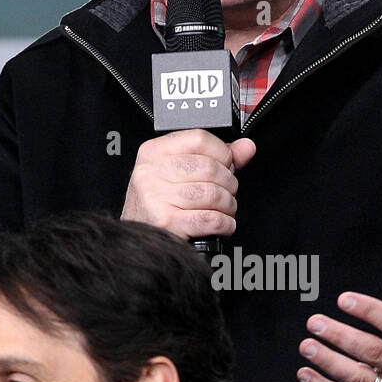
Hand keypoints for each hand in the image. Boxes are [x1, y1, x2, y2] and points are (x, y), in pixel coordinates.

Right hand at [122, 129, 255, 238]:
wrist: (136, 242)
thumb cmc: (159, 206)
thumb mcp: (179, 174)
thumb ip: (216, 157)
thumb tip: (246, 147)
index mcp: (153, 152)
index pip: (199, 139)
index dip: (222, 153)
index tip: (226, 165)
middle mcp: (151, 172)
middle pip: (209, 168)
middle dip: (228, 183)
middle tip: (226, 193)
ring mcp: (156, 197)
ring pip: (213, 194)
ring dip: (228, 205)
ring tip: (223, 210)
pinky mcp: (166, 222)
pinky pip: (210, 219)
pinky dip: (225, 224)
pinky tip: (221, 224)